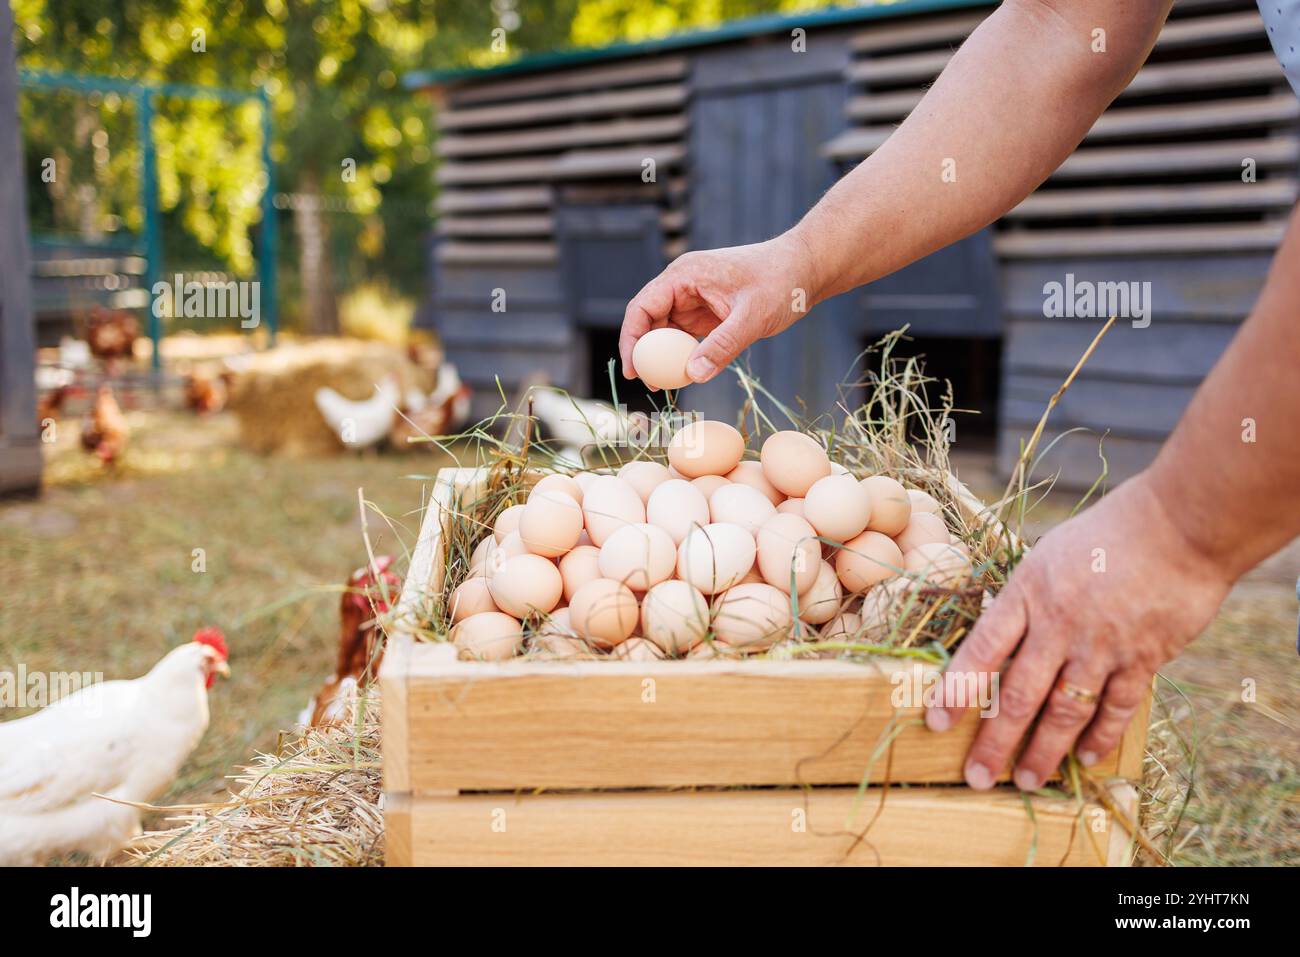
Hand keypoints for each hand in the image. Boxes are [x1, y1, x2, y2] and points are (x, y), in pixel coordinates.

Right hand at [619, 232, 818, 384]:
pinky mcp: (708, 313)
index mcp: (685, 275)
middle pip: (649, 320)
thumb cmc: (782, 281)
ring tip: (667, 384)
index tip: (633, 370)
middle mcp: (684, 285)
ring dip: (664, 357)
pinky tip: (687, 374)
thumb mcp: (753, 316)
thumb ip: (724, 345)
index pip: (643, 306)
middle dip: (646, 353)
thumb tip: (693, 375)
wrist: (806, 270)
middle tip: (651, 384)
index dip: (632, 339)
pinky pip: (686, 336)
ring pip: (667, 331)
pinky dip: (683, 355)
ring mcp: (695, 299)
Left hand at [925, 474, 1230, 789]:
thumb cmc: (1106, 535)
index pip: (982, 650)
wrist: (1179, 526)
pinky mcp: (1143, 658)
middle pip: (1018, 694)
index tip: (935, 722)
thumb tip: (996, 642)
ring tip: (1025, 780)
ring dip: (1043, 751)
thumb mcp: (1047, 556)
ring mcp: (1102, 645)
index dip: (957, 689)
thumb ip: (1024, 601)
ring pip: (1065, 711)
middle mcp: (1059, 624)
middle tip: (974, 777)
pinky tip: (1084, 759)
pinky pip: (1115, 708)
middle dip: (993, 741)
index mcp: (1027, 593)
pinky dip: (1099, 737)